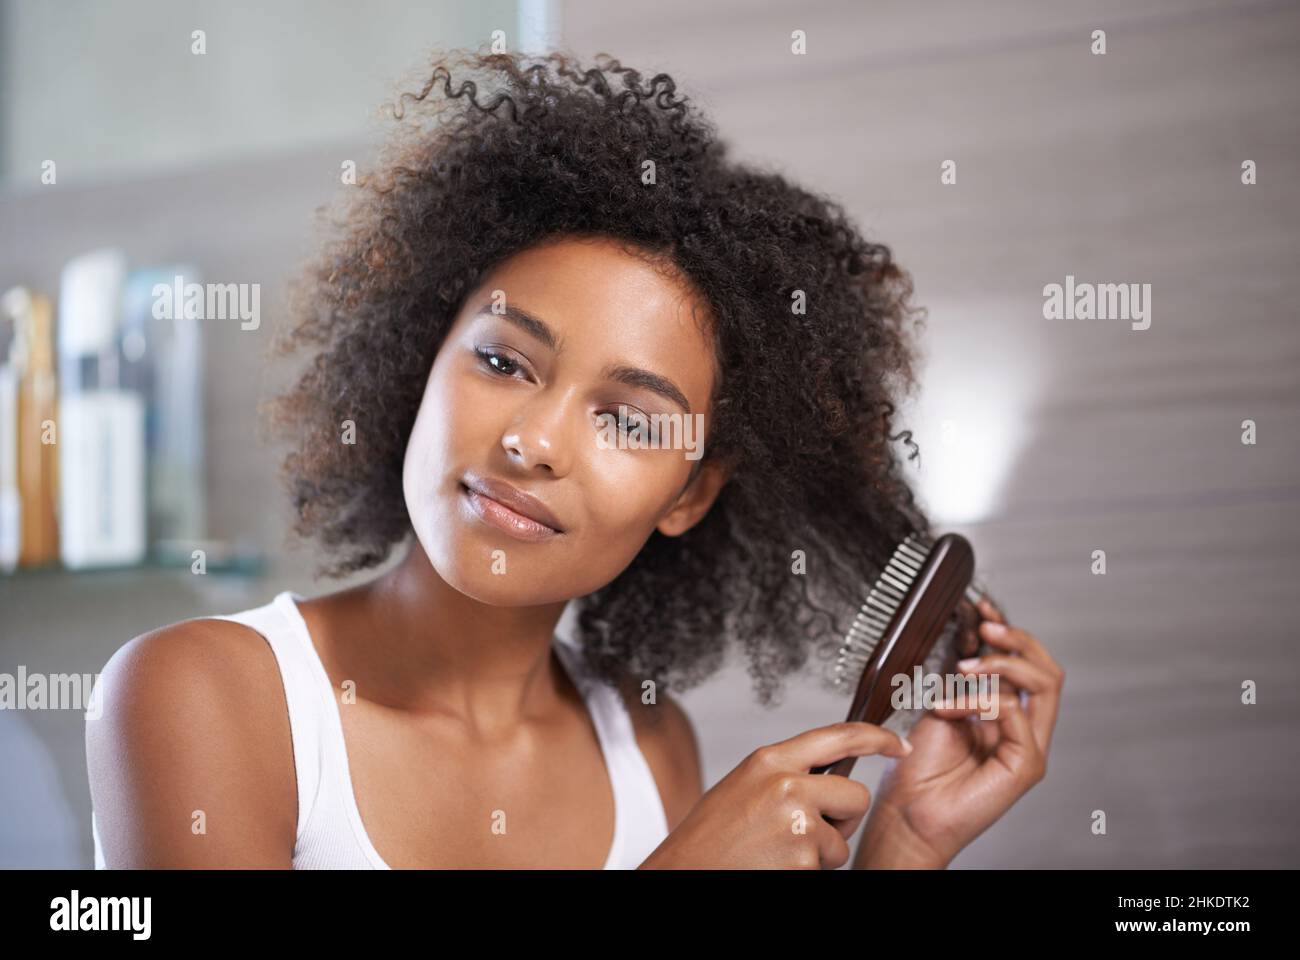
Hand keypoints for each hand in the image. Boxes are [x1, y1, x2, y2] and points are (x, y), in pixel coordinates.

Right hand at [640, 721, 912, 868]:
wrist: (683, 870)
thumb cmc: (710, 838)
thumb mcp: (743, 787)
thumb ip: (784, 775)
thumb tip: (828, 777)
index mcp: (769, 760)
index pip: (837, 736)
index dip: (876, 738)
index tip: (896, 744)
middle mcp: (786, 782)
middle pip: (855, 795)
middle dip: (843, 819)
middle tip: (807, 834)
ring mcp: (796, 819)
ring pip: (843, 839)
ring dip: (821, 853)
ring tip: (778, 853)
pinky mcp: (803, 854)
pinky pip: (828, 865)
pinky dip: (808, 872)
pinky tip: (775, 866)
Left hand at [859, 597, 1063, 866]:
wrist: (908, 811)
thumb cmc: (918, 767)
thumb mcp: (941, 704)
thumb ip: (962, 677)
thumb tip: (971, 634)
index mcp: (1007, 715)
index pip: (1027, 665)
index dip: (1009, 631)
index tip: (982, 607)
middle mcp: (1024, 730)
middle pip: (1049, 670)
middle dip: (1017, 638)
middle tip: (986, 626)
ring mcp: (1029, 747)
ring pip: (1044, 683)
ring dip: (1000, 665)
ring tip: (963, 670)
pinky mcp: (1027, 765)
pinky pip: (1014, 712)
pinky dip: (978, 700)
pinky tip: (949, 708)